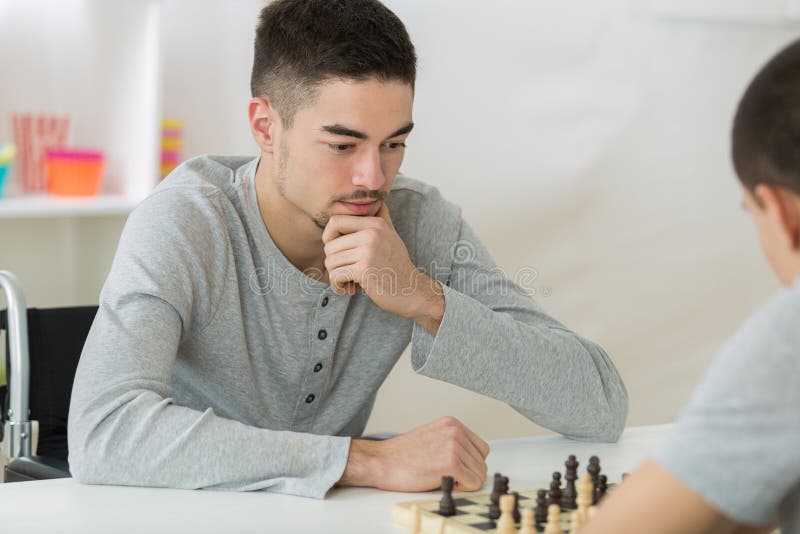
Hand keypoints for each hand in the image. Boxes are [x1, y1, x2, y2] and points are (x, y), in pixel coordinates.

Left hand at [322, 202, 443, 323]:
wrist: (413, 291)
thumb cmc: (397, 265)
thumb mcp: (391, 235)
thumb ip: (382, 217)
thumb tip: (378, 200)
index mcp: (375, 223)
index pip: (335, 221)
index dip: (328, 236)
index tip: (336, 250)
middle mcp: (372, 234)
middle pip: (330, 245)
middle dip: (333, 262)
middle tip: (346, 272)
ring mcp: (368, 251)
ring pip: (331, 262)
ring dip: (336, 276)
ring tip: (349, 281)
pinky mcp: (364, 269)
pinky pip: (336, 275)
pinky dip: (338, 286)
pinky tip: (350, 289)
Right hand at [338, 416, 489, 491]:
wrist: (381, 462)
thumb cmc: (402, 455)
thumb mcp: (433, 438)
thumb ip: (453, 443)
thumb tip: (472, 461)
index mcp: (452, 423)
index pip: (481, 449)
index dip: (469, 463)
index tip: (454, 468)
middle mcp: (455, 431)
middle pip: (482, 462)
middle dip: (468, 474)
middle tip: (445, 475)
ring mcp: (454, 446)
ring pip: (480, 474)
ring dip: (464, 482)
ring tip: (441, 477)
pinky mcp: (451, 463)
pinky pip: (473, 483)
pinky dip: (462, 489)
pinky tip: (443, 482)